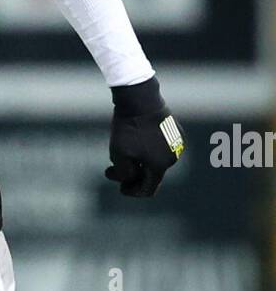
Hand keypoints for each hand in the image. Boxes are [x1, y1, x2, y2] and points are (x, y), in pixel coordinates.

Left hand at [105, 76, 184, 196]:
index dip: (132, 191)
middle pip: (152, 175)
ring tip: (125, 150)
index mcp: (160, 166)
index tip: (121, 187)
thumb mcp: (118, 154)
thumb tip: (128, 179)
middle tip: (114, 168)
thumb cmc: (128, 128)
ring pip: (156, 162)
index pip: (148, 190)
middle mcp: (173, 158)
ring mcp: (178, 145)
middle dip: (134, 175)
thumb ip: (123, 173)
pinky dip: (150, 150)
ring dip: (141, 162)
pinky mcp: (178, 134)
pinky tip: (137, 140)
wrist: (141, 99)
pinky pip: (162, 148)